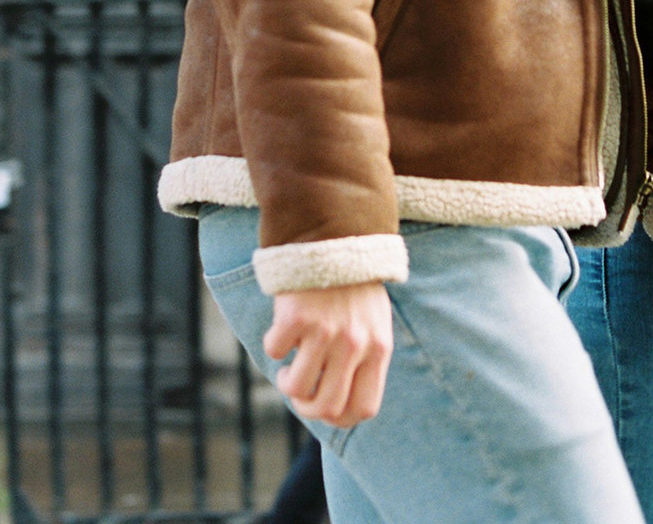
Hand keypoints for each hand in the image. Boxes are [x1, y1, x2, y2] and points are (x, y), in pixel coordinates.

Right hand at [262, 283, 391, 427]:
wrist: (335, 235)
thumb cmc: (354, 286)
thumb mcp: (373, 322)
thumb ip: (364, 359)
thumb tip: (341, 406)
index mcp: (378, 347)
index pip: (363, 409)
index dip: (340, 418)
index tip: (325, 408)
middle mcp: (354, 343)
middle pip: (327, 408)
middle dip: (307, 408)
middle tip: (300, 392)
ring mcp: (325, 331)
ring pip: (296, 389)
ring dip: (287, 383)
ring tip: (289, 366)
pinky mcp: (296, 317)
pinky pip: (274, 351)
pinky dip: (274, 346)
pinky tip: (283, 330)